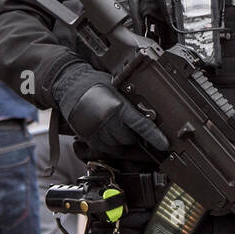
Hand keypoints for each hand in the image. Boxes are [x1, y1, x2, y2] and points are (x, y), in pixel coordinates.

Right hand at [51, 63, 168, 156]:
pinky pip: (107, 150)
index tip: (164, 145)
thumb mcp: (117, 87)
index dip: (154, 137)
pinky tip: (108, 131)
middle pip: (130, 139)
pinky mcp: (90, 139)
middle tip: (128, 124)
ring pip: (119, 147)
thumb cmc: (95, 83)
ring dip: (122, 141)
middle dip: (133, 134)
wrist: (70, 85)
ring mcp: (97, 132)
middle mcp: (107, 122)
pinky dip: (111, 145)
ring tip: (116, 125)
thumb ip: (131, 102)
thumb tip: (150, 114)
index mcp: (117, 107)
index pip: (141, 125)